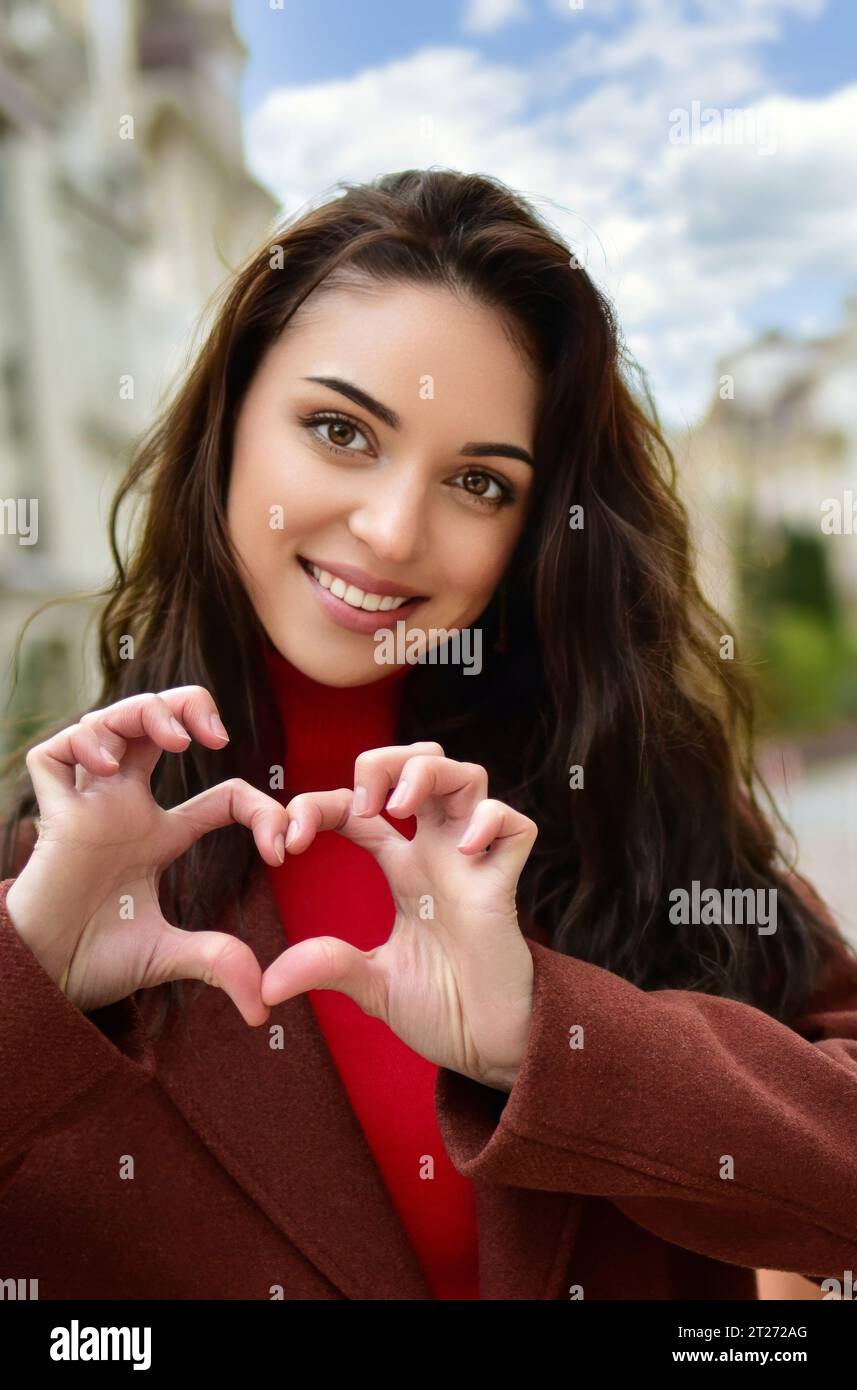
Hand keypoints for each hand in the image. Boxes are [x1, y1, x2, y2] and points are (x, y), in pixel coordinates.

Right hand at [5, 688, 288, 1024]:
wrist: (42, 980)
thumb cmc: (95, 961)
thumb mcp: (169, 955)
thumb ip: (217, 962)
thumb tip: (264, 1007)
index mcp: (159, 835)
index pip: (221, 795)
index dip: (258, 811)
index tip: (280, 850)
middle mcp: (124, 808)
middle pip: (154, 725)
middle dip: (187, 705)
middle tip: (214, 734)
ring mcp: (86, 805)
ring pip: (107, 722)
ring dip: (143, 713)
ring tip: (174, 742)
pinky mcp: (51, 814)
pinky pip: (55, 754)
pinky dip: (85, 743)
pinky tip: (111, 767)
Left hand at [260, 743, 537, 1089]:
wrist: (486, 1047)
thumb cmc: (441, 1009)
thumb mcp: (371, 984)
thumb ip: (327, 967)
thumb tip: (268, 982)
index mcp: (404, 867)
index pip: (360, 807)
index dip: (319, 806)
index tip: (287, 843)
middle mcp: (438, 854)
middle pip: (421, 764)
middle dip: (384, 762)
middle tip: (359, 803)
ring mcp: (474, 864)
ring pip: (467, 776)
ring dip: (427, 773)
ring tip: (398, 808)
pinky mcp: (506, 884)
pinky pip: (514, 824)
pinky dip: (488, 821)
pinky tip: (461, 852)